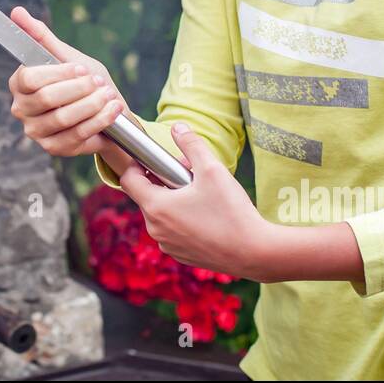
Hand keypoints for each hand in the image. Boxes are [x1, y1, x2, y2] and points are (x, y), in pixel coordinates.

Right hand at [7, 5, 124, 158]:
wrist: (106, 111)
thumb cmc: (84, 81)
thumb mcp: (67, 56)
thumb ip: (41, 36)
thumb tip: (16, 11)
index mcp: (19, 84)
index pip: (30, 78)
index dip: (60, 73)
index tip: (82, 69)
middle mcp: (21, 109)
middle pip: (47, 98)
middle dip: (80, 88)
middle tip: (99, 82)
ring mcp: (36, 132)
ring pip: (63, 118)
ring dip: (92, 104)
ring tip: (109, 95)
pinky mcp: (54, 149)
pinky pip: (77, 135)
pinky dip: (99, 120)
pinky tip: (112, 110)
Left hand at [119, 122, 274, 280]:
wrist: (254, 252)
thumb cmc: (231, 210)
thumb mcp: (212, 169)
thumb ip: (191, 144)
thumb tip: (177, 127)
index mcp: (156, 207)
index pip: (128, 180)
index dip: (136, 164)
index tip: (152, 158)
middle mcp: (155, 229)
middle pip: (146, 196)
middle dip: (161, 180)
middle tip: (187, 171)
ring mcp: (167, 245)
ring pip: (160, 214)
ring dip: (172, 200)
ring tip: (198, 192)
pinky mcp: (181, 255)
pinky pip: (172, 230)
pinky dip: (181, 219)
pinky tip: (204, 213)